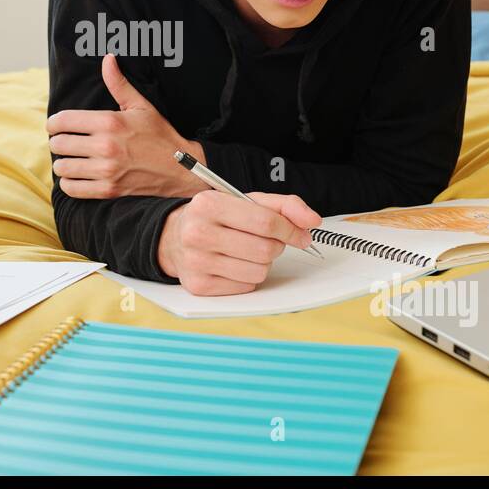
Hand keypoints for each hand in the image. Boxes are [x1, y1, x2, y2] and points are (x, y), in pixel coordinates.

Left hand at [48, 53, 209, 198]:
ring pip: (62, 167)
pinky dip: (69, 182)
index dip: (53, 123)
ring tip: (71, 160)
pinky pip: (72, 188)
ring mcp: (106, 170)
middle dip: (58, 142)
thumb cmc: (159, 135)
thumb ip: (118, 83)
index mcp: (110, 122)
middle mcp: (105, 146)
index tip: (54, 126)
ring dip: (63, 163)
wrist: (180, 168)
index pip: (63, 121)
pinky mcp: (109, 190)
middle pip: (59, 144)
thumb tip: (107, 58)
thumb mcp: (140, 106)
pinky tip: (77, 176)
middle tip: (64, 142)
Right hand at [157, 191, 321, 295]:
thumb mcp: (246, 201)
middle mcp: (198, 233)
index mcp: (209, 204)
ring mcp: (196, 262)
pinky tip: (234, 264)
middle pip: (264, 250)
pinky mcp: (198, 286)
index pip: (265, 222)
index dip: (291, 230)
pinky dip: (248, 277)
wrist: (175, 237)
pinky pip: (246, 287)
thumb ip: (283, 206)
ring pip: (258, 272)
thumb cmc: (217, 217)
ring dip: (262, 263)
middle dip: (276, 247)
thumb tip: (312, 220)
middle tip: (268, 241)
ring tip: (247, 252)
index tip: (301, 234)